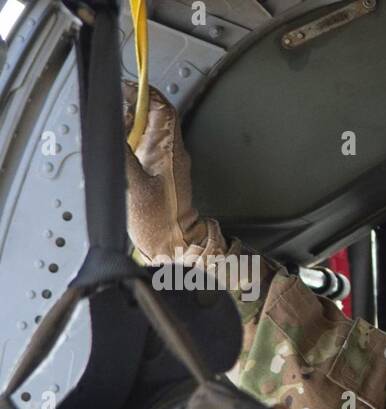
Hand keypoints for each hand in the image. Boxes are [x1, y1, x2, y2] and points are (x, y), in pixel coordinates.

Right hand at [122, 81, 223, 263]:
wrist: (173, 242)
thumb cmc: (157, 220)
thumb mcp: (133, 183)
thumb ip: (122, 152)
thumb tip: (112, 125)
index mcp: (170, 150)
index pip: (163, 109)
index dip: (145, 93)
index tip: (125, 88)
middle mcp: (173, 151)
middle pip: (157, 114)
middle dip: (135, 104)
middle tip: (114, 105)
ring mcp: (169, 159)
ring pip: (152, 127)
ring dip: (133, 121)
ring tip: (115, 125)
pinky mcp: (162, 169)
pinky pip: (149, 143)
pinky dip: (134, 138)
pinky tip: (122, 145)